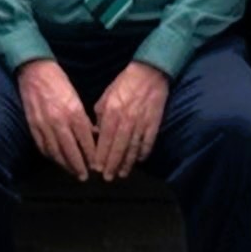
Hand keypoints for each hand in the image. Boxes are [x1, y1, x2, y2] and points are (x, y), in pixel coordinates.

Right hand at [17, 59, 96, 179]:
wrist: (34, 72)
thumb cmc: (59, 82)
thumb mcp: (76, 97)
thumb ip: (83, 118)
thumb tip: (92, 136)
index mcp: (73, 112)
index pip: (85, 140)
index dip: (91, 155)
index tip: (96, 166)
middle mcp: (59, 121)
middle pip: (70, 150)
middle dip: (78, 166)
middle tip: (85, 177)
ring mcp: (44, 125)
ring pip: (56, 152)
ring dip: (65, 165)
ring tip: (72, 172)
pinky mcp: (33, 126)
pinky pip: (42, 146)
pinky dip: (50, 156)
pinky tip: (57, 161)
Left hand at [90, 62, 169, 180]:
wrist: (149, 73)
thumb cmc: (124, 84)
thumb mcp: (105, 97)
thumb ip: (100, 117)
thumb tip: (97, 135)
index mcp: (112, 112)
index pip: (104, 140)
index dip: (100, 156)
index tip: (96, 169)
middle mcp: (126, 120)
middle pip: (118, 148)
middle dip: (112, 165)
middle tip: (108, 178)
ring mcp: (141, 123)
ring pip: (133, 148)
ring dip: (127, 163)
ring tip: (122, 174)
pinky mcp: (154, 123)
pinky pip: (148, 142)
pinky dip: (143, 153)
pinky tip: (138, 160)